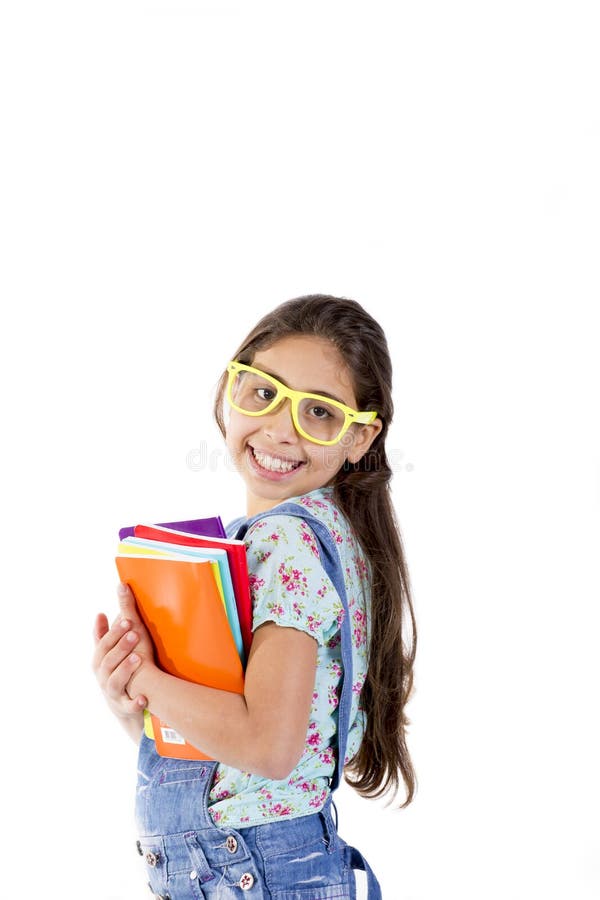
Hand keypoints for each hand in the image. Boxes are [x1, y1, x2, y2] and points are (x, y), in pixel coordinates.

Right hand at [92, 583, 154, 723]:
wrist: (124, 704)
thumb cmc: (121, 668)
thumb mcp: (117, 646)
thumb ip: (119, 619)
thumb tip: (120, 587)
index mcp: (100, 659)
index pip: (102, 643)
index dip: (111, 632)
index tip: (121, 618)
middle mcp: (102, 675)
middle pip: (107, 660)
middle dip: (119, 645)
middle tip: (134, 630)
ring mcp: (112, 692)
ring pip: (114, 681)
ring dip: (125, 669)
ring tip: (138, 658)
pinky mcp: (124, 707)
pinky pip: (128, 707)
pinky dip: (135, 703)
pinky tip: (143, 698)